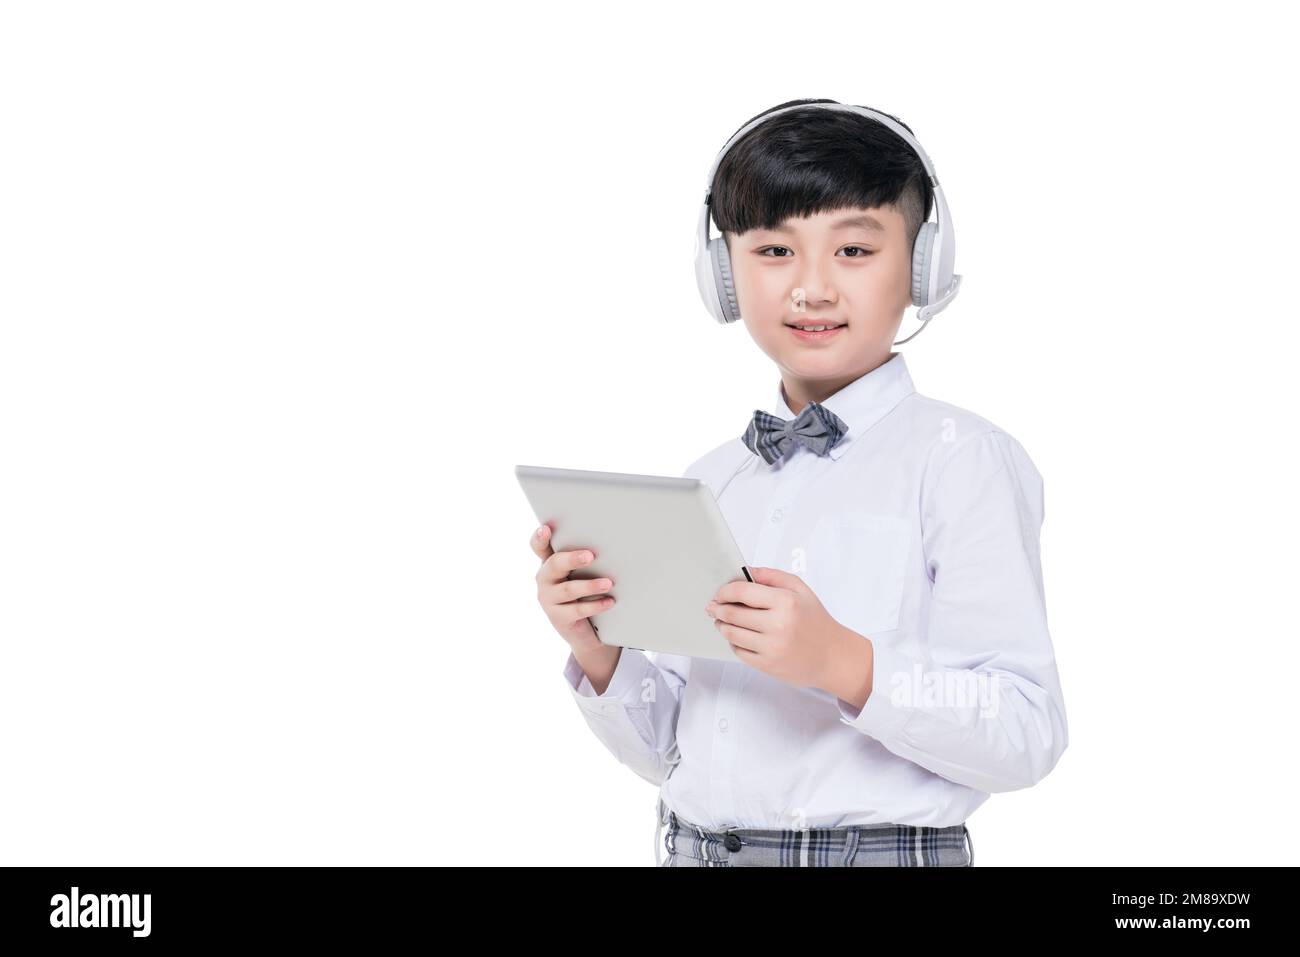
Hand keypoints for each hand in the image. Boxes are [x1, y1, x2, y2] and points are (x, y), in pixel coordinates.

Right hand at [530, 523, 615, 654]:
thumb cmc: (585, 592)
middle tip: (590, 556)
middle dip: (572, 559)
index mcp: (549, 563)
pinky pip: (577, 610)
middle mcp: (545, 579)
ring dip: (589, 586)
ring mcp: (549, 599)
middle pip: (554, 565)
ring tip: (608, 583)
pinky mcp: (558, 617)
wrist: (586, 630)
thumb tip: (610, 545)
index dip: (539, 538)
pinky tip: (609, 602)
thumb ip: (586, 560)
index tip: (546, 529)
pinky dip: (595, 605)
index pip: (539, 547)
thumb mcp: (582, 573)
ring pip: (567, 589)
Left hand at [706, 566, 868, 696]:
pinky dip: (733, 642)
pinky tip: (737, 636)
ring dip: (721, 625)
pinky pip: (739, 651)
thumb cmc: (815, 620)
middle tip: (714, 606)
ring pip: (731, 633)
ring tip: (721, 621)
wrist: (832, 656)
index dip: (724, 591)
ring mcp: (772, 647)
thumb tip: (745, 571)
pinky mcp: (768, 665)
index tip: (719, 593)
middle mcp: (778, 625)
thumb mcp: (800, 589)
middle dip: (718, 608)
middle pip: (732, 613)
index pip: (742, 592)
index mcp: (785, 602)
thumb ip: (771, 576)